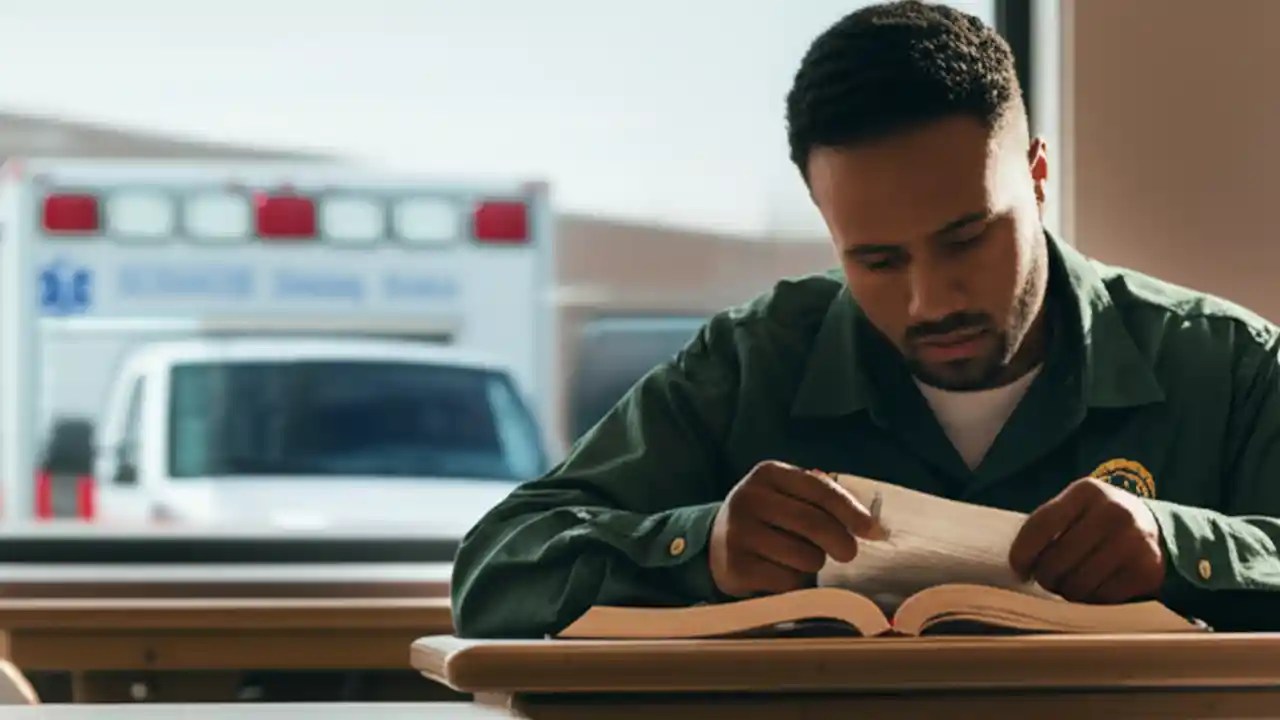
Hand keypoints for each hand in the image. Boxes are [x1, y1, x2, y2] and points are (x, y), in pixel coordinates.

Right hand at [709, 461, 879, 597]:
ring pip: (804, 556)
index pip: (819, 489)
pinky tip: (782, 571)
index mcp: (768, 473)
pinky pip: (787, 580)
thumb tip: (876, 529)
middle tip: (848, 553)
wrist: (715, 542)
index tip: (873, 531)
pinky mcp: (736, 567)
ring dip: (814, 563)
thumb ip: (824, 502)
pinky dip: (795, 582)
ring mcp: (739, 533)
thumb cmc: (767, 517)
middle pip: (813, 523)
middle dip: (841, 542)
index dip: (850, 511)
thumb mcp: (787, 495)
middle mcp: (749, 498)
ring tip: (801, 557)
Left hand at [1009, 477, 1165, 603]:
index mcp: (1087, 491)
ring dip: (1067, 590)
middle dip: (1045, 576)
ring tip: (1069, 583)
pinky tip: (1093, 587)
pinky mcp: (1146, 570)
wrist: (1156, 529)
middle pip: (1057, 559)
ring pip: (1078, 583)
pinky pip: (1101, 597)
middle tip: (1047, 579)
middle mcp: (1113, 512)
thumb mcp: (1076, 508)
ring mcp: (1133, 541)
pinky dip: (1091, 599)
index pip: (1042, 524)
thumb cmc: (1099, 521)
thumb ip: (1048, 526)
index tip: (1018, 569)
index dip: (1023, 551)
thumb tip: (1018, 564)